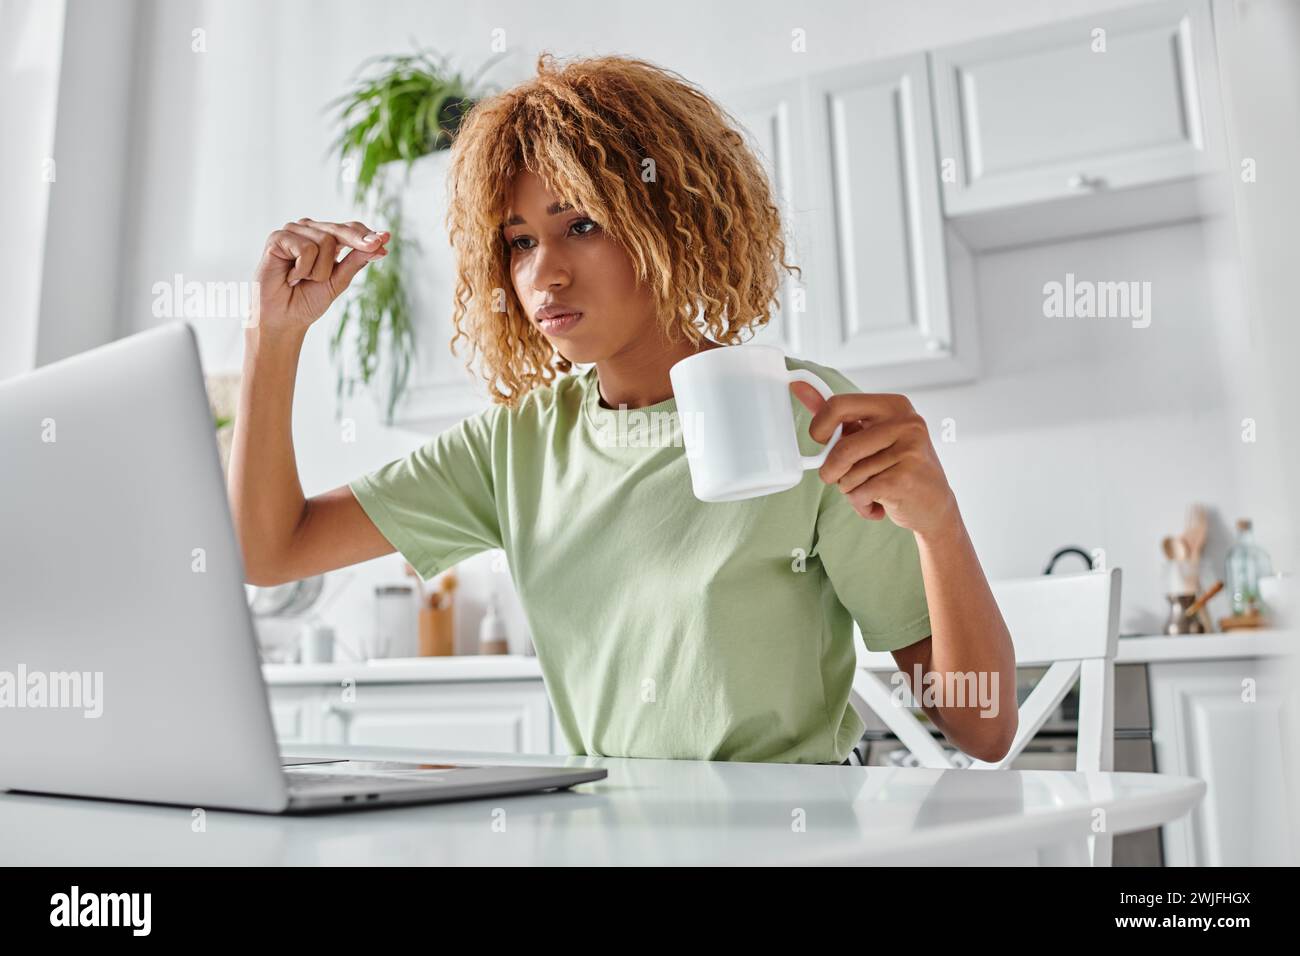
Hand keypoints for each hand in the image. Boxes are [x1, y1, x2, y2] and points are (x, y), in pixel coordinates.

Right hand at [252, 218, 389, 333]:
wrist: (283, 319)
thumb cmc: (307, 300)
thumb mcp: (338, 280)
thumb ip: (356, 261)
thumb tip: (380, 244)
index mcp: (326, 238)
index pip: (351, 229)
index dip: (368, 235)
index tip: (386, 241)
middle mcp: (310, 230)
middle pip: (341, 230)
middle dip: (355, 243)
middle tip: (372, 247)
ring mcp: (293, 231)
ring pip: (325, 241)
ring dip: (318, 271)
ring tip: (302, 280)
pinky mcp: (277, 237)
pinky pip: (306, 249)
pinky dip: (303, 270)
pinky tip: (290, 277)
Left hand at [791, 384, 958, 538]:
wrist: (934, 505)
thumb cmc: (896, 467)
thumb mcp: (870, 436)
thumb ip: (837, 414)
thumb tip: (799, 387)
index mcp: (894, 405)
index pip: (838, 405)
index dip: (819, 427)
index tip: (822, 441)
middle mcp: (906, 423)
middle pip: (841, 448)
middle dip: (832, 471)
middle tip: (840, 478)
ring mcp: (909, 450)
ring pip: (849, 475)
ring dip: (851, 491)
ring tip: (872, 489)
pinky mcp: (906, 478)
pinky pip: (860, 493)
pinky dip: (861, 505)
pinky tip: (879, 503)